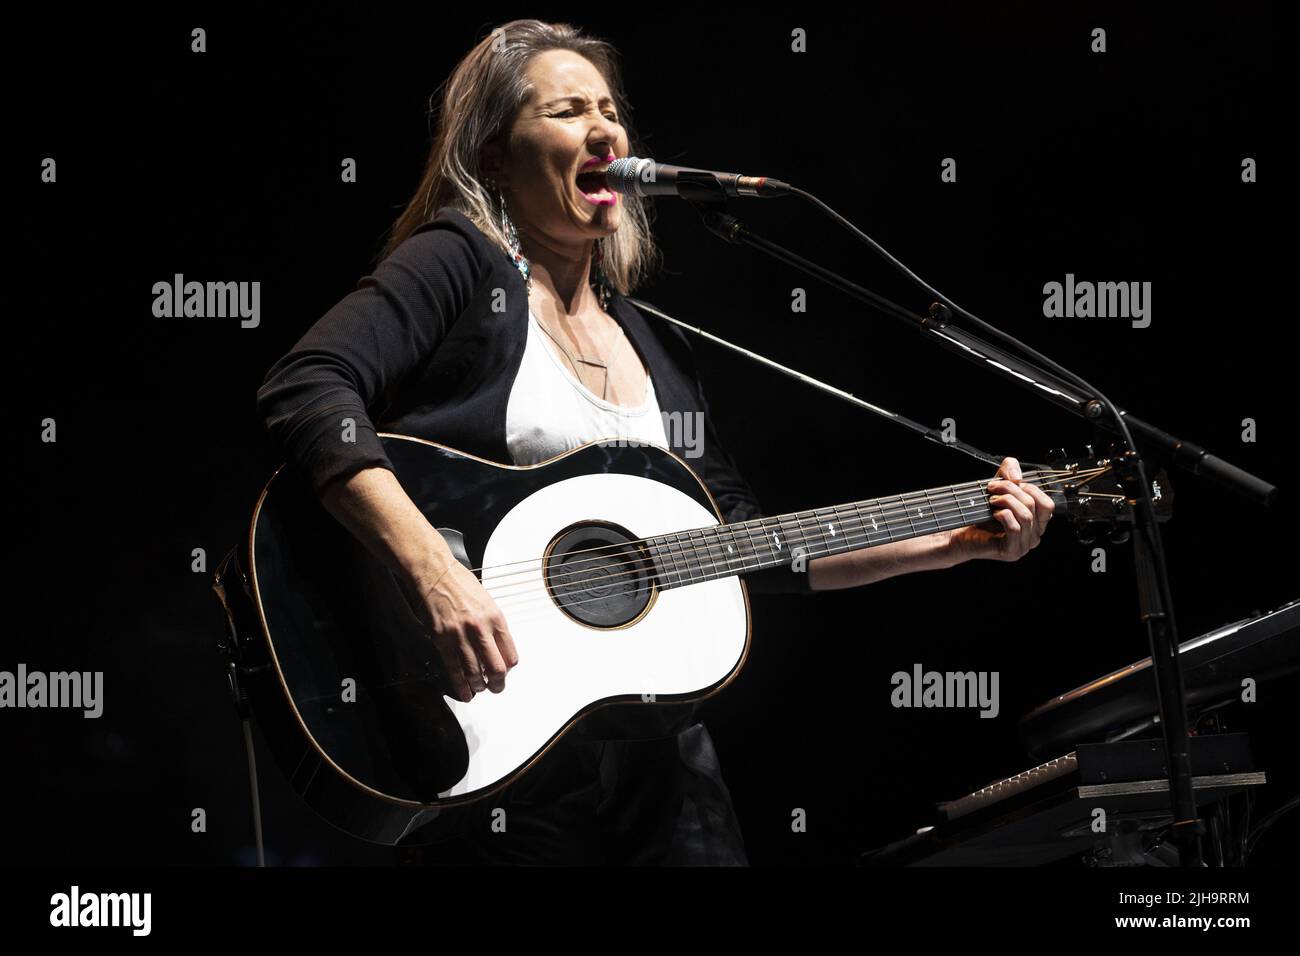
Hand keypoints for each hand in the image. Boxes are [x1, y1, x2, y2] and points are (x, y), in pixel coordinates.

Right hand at [412, 560, 518, 701]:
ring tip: (479, 689)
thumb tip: (499, 647)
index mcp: (496, 618)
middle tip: (496, 687)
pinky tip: (465, 692)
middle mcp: (480, 628)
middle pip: (496, 668)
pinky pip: (453, 668)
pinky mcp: (442, 639)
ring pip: (474, 672)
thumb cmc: (460, 583)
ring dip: (479, 686)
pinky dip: (460, 684)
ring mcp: (460, 635)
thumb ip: (494, 624)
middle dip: (498, 683)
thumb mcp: (487, 601)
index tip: (505, 670)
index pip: (511, 654)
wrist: (435, 573)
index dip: (509, 668)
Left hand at [947, 457, 1054, 562]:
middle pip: (1033, 505)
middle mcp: (1034, 536)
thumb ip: (1010, 470)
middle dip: (1011, 490)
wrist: (959, 534)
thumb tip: (1018, 478)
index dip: (1030, 488)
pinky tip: (993, 513)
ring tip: (991, 500)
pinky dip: (1003, 515)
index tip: (1008, 482)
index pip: (1047, 504)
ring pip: (1025, 516)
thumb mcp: (998, 485)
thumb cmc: (980, 512)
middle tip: (992, 488)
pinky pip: (1015, 528)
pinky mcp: (1011, 551)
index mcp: (1036, 523)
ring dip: (1006, 501)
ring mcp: (1024, 546)